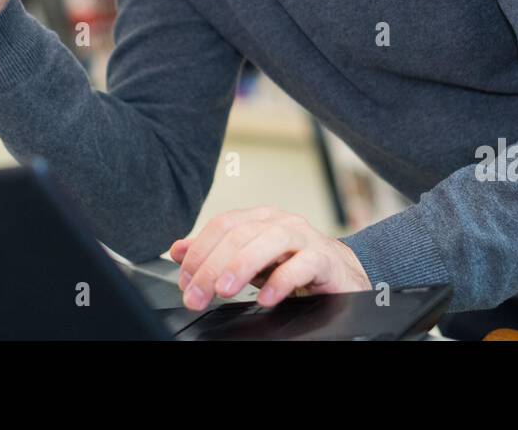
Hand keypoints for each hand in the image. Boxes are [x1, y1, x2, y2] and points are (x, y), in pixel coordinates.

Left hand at [168, 206, 370, 310]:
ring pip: (270, 241)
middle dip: (212, 266)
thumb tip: (178, 250)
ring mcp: (304, 237)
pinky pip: (303, 264)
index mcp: (259, 219)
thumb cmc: (291, 265)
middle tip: (196, 295)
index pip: (222, 225)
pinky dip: (282, 281)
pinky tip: (266, 299)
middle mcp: (280, 222)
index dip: (199, 252)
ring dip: (242, 266)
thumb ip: (214, 254)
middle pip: (240, 235)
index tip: (185, 281)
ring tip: (224, 290)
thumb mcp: (248, 260)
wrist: (339, 274)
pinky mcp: (324, 259)